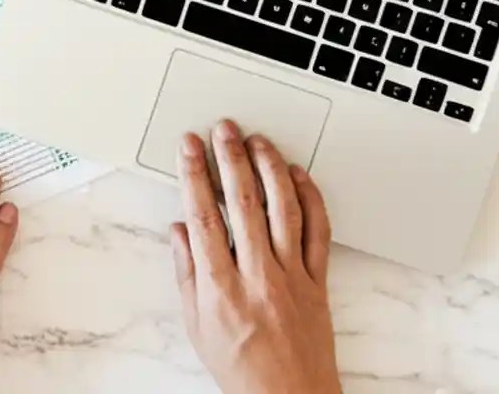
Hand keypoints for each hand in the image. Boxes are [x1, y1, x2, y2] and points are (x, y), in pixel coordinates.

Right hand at [171, 120, 340, 393]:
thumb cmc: (242, 369)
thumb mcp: (197, 326)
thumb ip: (187, 273)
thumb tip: (179, 230)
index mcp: (220, 288)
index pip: (204, 216)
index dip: (194, 175)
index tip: (189, 147)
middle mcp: (257, 276)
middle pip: (243, 203)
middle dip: (230, 158)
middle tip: (223, 129)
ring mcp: (292, 276)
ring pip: (283, 208)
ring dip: (269, 168)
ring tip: (258, 141)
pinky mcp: (319, 280)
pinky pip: (318, 231)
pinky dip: (310, 198)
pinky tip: (298, 175)